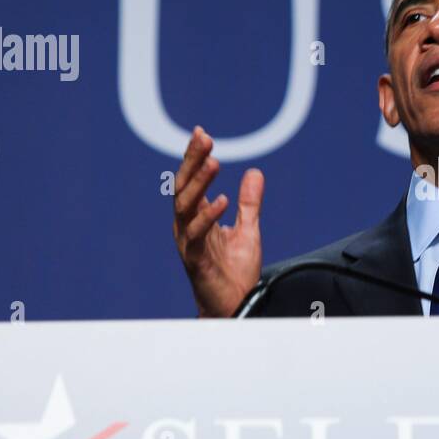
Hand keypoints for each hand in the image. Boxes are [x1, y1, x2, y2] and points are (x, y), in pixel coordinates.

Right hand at [172, 126, 264, 317]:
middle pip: (183, 187)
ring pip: (186, 206)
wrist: (235, 305)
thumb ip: (249, 203)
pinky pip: (197, 235)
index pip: (191, 180)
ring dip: (198, 183)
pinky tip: (223, 200)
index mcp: (197, 217)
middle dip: (192, 161)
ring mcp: (188, 242)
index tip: (201, 133)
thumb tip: (255, 172)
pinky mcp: (195, 259)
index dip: (194, 157)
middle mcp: (187, 226)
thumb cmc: (235, 271)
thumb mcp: (248, 229)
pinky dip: (208, 216)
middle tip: (204, 139)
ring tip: (213, 162)